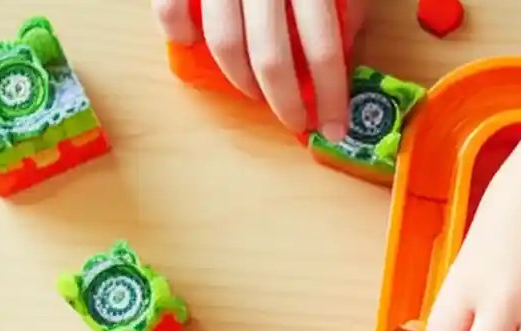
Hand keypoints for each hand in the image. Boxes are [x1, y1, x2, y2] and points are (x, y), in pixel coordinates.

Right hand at [153, 0, 369, 140]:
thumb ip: (348, 2)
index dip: (330, 97)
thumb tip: (345, 50)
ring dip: (241, 81)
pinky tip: (191, 43)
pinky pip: (171, 8)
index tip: (336, 128)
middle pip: (271, 59)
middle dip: (284, 104)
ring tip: (254, 91)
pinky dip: (178, 32)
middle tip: (295, 123)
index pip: (324, 50)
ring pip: (224, 45)